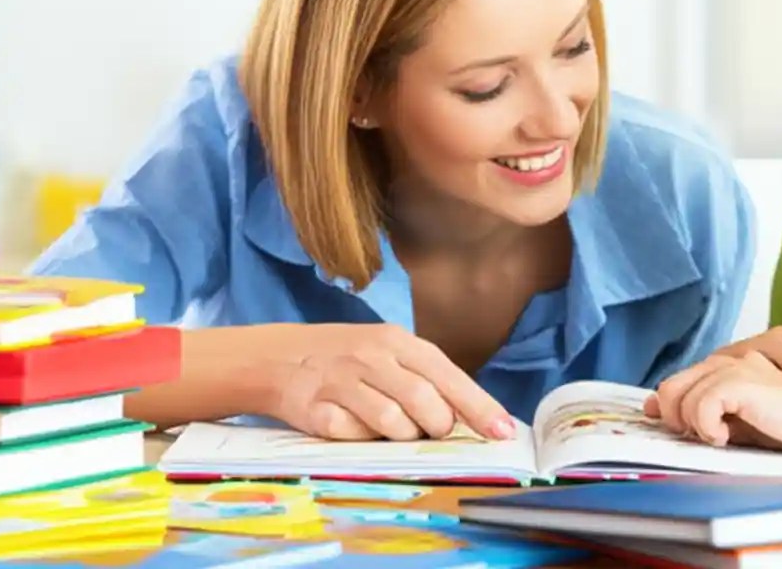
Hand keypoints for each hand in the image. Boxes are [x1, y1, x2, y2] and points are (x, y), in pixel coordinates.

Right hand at [261, 323, 515, 441]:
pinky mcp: (314, 409)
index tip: (503, 432)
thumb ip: (427, 380)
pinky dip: (360, 439)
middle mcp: (372, 357)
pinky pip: (353, 437)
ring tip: (388, 426)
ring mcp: (342, 382)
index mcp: (398, 341)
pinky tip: (351, 423)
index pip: (449, 377)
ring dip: (400, 436)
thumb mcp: (389, 354)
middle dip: (437, 427)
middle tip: (430, 430)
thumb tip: (476, 417)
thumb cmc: (348, 359)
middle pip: (426, 404)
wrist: (278, 357)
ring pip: (393, 424)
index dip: (479, 407)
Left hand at [644, 353, 781, 457]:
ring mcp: (732, 367)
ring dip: (693, 425)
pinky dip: (707, 427)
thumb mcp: (747, 424)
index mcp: (728, 368)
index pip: (675, 384)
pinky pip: (699, 405)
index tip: (668, 425)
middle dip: (675, 419)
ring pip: (676, 396)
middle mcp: (727, 361)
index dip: (667, 408)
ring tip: (724, 437)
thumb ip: (711, 418)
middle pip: (669, 388)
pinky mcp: (741, 380)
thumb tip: (666, 416)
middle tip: (705, 438)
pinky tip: (729, 436)